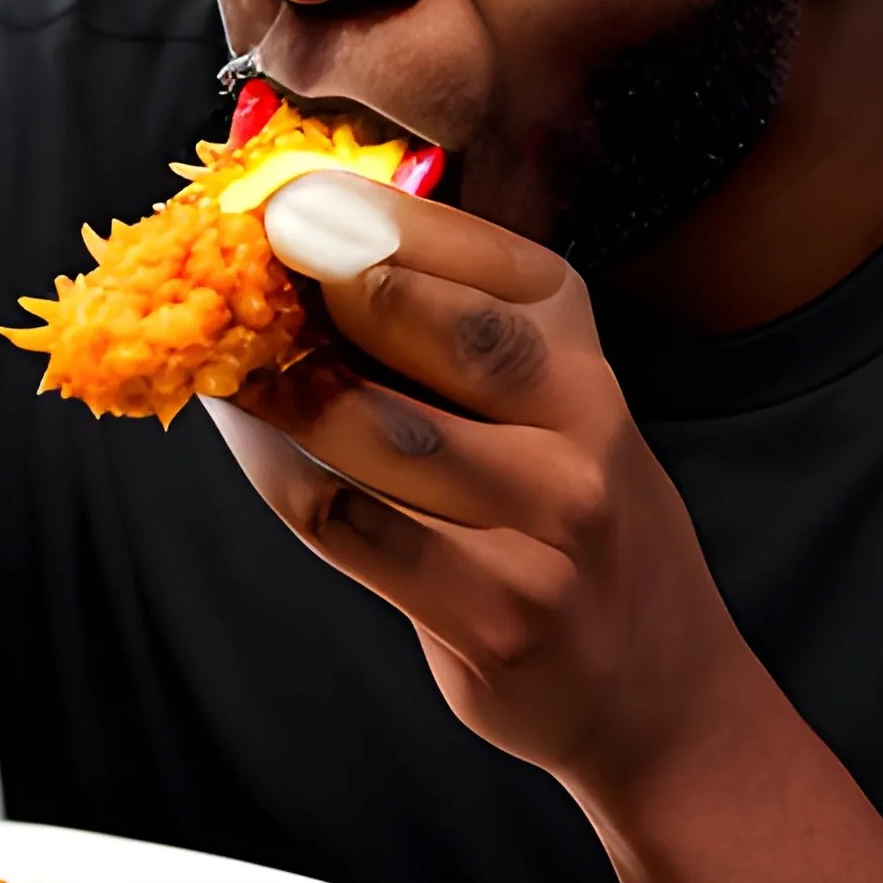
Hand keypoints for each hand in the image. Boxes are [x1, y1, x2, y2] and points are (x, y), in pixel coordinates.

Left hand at [201, 170, 752, 797]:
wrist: (657, 684)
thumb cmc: (554, 504)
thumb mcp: (530, 385)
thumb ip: (426, 317)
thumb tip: (282, 238)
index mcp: (571, 325)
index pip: (449, 244)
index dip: (344, 213)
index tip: (268, 198)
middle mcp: (581, 407)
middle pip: (422, 315)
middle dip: (317, 288)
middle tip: (234, 276)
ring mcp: (551, 514)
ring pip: (370, 425)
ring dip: (275, 395)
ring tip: (225, 372)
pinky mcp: (502, 610)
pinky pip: (353, 523)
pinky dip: (282, 478)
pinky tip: (257, 450)